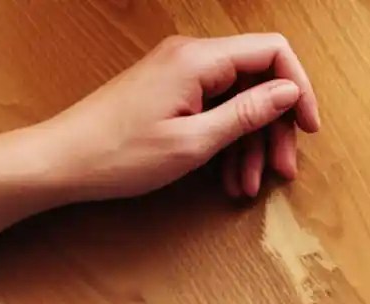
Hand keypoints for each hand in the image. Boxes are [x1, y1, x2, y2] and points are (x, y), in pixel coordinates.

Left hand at [40, 33, 321, 201]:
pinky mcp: (171, 93)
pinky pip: (215, 111)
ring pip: (239, 101)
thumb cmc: (119, 154)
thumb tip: (288, 92)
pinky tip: (229, 178)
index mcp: (199, 59)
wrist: (62, 161)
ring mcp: (181, 74)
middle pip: (259, 81)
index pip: (272, 52)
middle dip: (275, 128)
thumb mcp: (195, 142)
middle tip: (283, 170)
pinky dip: (228, 144)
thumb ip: (247, 114)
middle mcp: (192, 58)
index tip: (308, 128)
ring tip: (249, 185)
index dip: (299, 88)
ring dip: (251, 145)